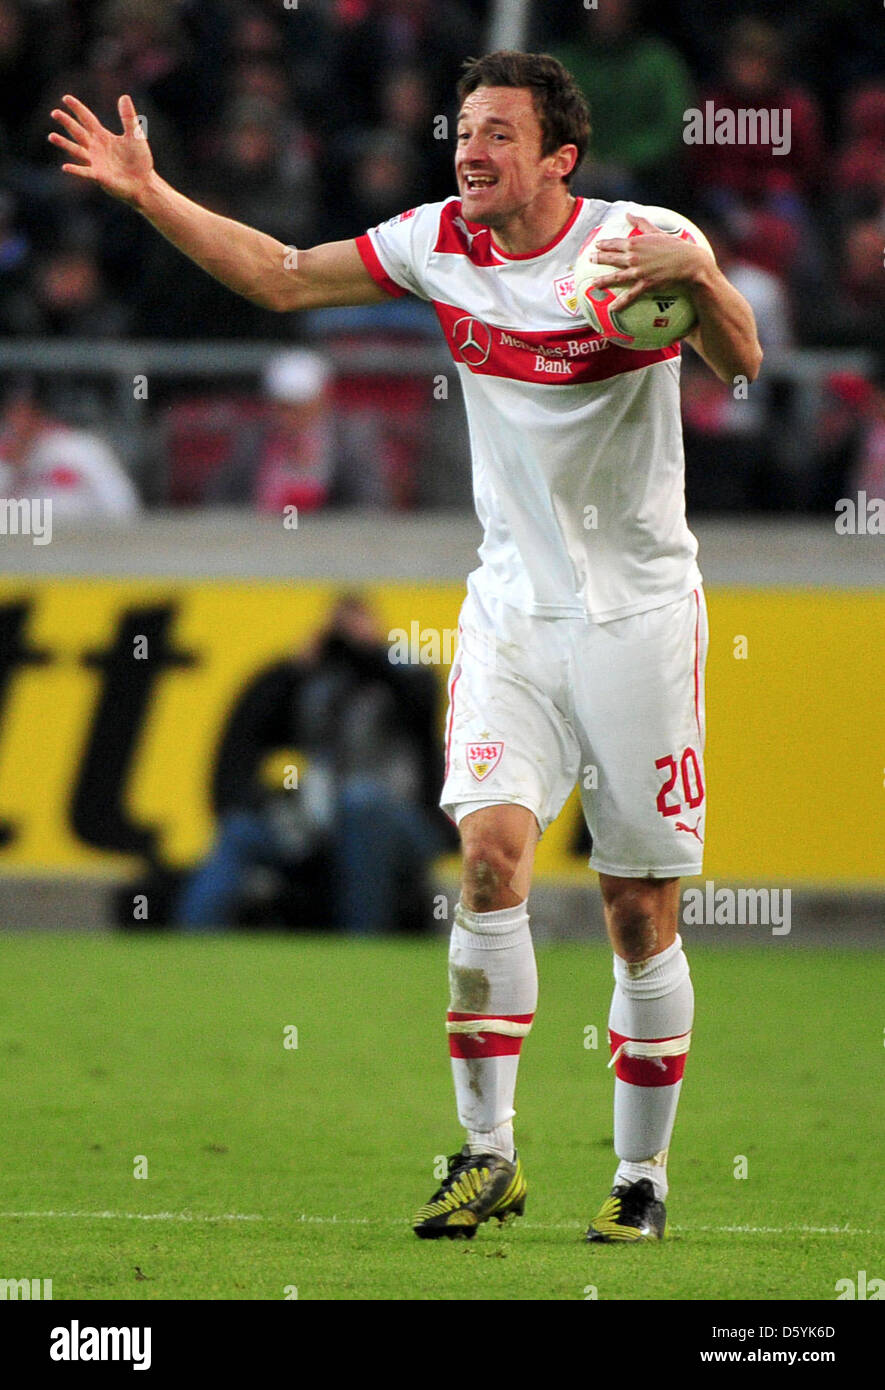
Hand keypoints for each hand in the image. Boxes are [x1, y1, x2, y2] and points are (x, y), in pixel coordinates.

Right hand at [48, 94, 154, 206]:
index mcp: (102, 136)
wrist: (144, 182)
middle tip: (55, 113)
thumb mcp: (135, 136)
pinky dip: (76, 170)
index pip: (87, 119)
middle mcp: (95, 148)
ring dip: (64, 144)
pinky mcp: (99, 176)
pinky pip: (85, 172)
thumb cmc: (139, 160)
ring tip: (51, 136)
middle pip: (78, 132)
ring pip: (76, 151)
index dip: (77, 109)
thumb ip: (128, 118)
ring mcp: (95, 162)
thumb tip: (124, 96)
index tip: (66, 98)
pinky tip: (65, 167)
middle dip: (67, 122)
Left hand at [591, 213, 711, 313]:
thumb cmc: (675, 246)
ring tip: (594, 284)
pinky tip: (612, 309)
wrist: (688, 262)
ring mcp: (638, 271)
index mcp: (636, 242)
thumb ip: (641, 223)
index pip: (615, 242)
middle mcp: (634, 256)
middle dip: (599, 259)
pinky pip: (630, 295)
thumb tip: (629, 213)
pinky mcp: (645, 284)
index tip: (597, 245)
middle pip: (611, 258)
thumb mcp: (657, 231)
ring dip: (603, 281)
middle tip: (589, 260)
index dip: (604, 244)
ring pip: (616, 277)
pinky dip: (620, 303)